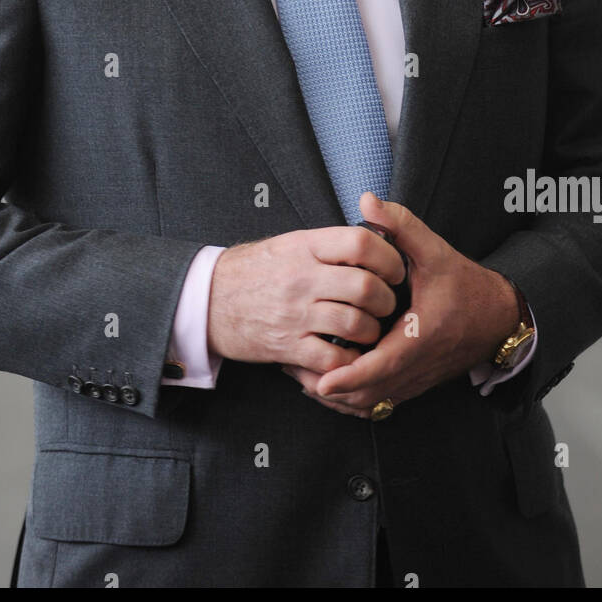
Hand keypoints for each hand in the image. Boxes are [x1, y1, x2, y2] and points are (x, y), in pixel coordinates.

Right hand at [207, 224, 405, 377]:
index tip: (394, 269)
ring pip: (355, 324)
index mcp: (305, 246)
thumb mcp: (288, 244)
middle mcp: (302, 278)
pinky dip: (350, 360)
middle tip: (387, 304)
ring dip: (372, 331)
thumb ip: (328, 244)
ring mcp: (295, 314)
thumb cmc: (254, 270)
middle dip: (387, 299)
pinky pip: (333, 359)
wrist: (207, 300)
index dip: (388, 257)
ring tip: (370, 329)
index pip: (360, 243)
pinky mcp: (287, 346)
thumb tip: (375, 240)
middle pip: (365, 287)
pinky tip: (350, 354)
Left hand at [280, 192, 518, 417]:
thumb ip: (401, 225)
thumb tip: (367, 200)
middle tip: (297, 375)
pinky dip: (356, 399)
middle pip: (370, 395)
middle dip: (333, 391)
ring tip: (306, 380)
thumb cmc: (465, 284)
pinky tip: (333, 386)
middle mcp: (418, 366)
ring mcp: (417, 380)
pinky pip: (381, 402)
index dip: (350, 376)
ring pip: (374, 404)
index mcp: (421, 336)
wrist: (496, 317)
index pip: (381, 367)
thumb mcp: (434, 250)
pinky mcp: (415, 384)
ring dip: (341, 398)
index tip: (322, 380)